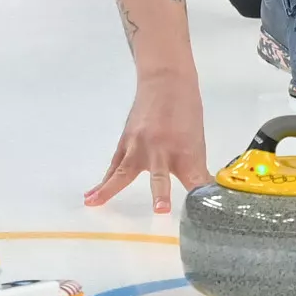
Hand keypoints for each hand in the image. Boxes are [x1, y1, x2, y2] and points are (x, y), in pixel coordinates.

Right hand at [84, 71, 210, 214]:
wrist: (165, 82)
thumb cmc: (187, 112)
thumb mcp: (196, 142)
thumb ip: (195, 171)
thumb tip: (202, 196)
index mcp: (187, 152)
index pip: (196, 181)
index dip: (200, 197)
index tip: (202, 212)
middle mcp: (163, 151)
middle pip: (161, 177)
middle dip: (161, 193)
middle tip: (161, 209)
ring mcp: (140, 147)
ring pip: (125, 172)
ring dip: (110, 189)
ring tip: (95, 203)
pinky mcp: (126, 144)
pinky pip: (114, 167)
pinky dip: (104, 182)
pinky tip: (92, 197)